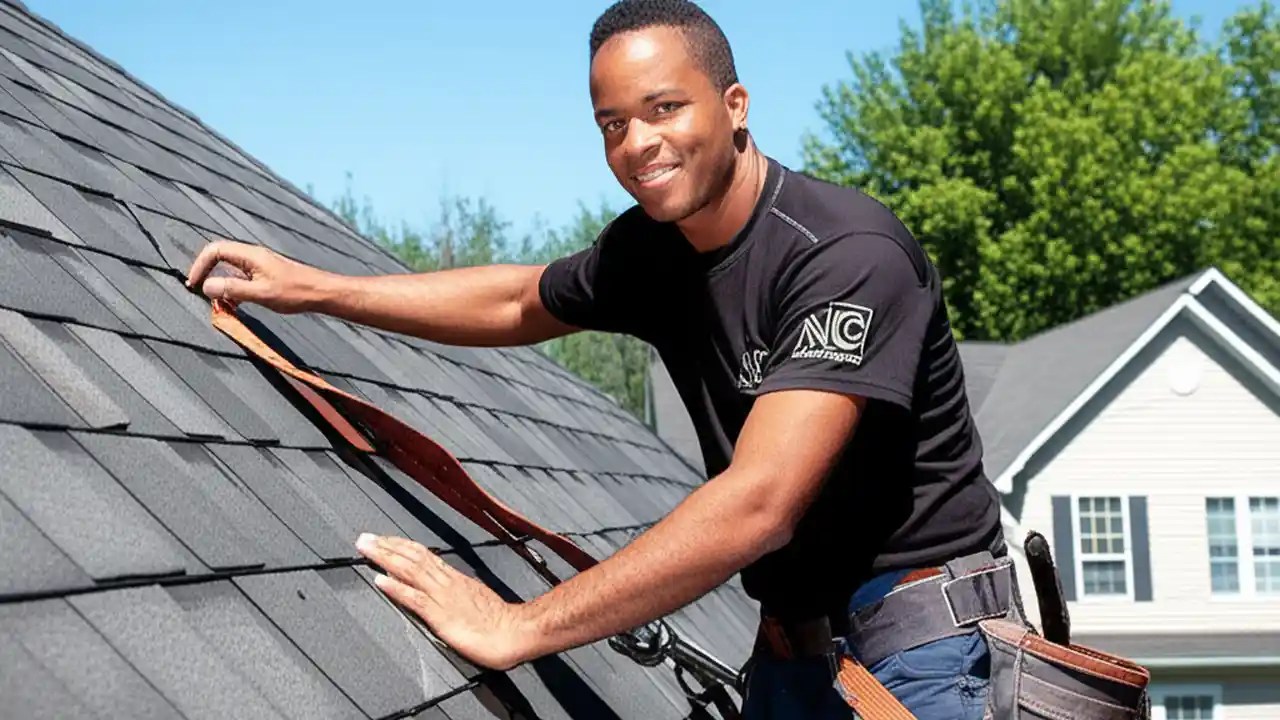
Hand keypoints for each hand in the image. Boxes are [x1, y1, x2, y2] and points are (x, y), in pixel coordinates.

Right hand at [185, 240, 331, 313]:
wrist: (321, 293)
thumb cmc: (296, 292)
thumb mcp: (261, 294)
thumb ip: (233, 290)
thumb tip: (206, 287)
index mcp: (250, 255)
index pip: (214, 250)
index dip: (199, 265)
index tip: (194, 285)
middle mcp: (252, 257)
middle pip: (219, 259)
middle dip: (208, 276)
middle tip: (204, 296)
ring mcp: (258, 266)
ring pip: (230, 272)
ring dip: (221, 287)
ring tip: (220, 305)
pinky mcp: (264, 276)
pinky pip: (241, 280)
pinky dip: (233, 292)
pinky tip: (236, 306)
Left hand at [356, 533, 535, 670]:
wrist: (516, 632)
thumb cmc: (500, 620)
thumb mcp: (476, 597)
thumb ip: (459, 591)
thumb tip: (448, 589)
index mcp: (454, 579)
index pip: (423, 555)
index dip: (400, 546)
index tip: (383, 539)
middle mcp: (446, 583)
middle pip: (412, 558)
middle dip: (386, 546)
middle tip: (364, 538)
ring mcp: (442, 597)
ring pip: (410, 570)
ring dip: (385, 558)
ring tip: (366, 549)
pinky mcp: (441, 616)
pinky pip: (415, 598)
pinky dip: (396, 588)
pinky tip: (380, 581)